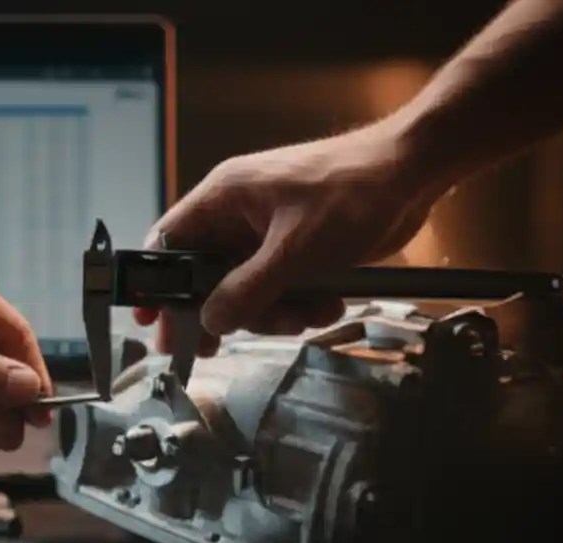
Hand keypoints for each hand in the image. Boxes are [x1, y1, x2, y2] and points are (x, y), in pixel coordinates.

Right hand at [134, 121, 442, 353]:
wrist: (413, 174)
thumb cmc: (353, 190)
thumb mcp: (295, 250)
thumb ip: (248, 290)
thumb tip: (211, 320)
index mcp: (224, 197)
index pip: (169, 242)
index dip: (155, 283)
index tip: (149, 319)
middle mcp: (239, 215)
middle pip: (205, 276)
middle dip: (222, 311)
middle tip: (211, 347)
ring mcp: (268, 233)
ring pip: (245, 290)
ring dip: (272, 312)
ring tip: (303, 314)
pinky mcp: (297, 249)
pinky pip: (279, 289)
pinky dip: (299, 304)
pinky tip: (325, 303)